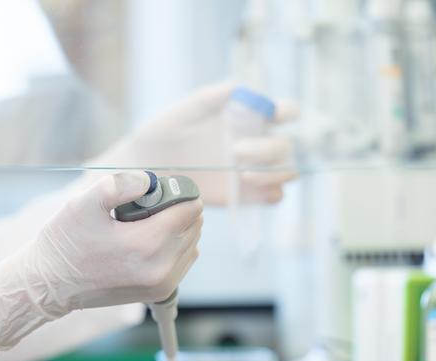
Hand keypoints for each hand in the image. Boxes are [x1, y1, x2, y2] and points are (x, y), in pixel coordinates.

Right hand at [0, 171, 202, 349]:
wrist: (50, 285)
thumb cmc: (66, 243)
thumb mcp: (86, 203)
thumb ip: (122, 184)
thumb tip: (151, 181)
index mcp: (148, 244)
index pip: (190, 210)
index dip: (178, 193)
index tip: (159, 189)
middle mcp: (162, 267)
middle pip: (194, 226)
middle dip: (176, 210)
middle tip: (146, 206)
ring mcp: (162, 283)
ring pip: (191, 244)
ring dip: (176, 229)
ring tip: (143, 225)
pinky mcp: (159, 292)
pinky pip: (183, 261)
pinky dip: (174, 247)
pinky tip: (147, 242)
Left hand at [96, 83, 298, 204]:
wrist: (147, 171)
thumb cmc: (161, 136)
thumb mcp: (179, 113)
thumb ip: (207, 99)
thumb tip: (235, 88)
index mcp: (247, 118)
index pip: (285, 111)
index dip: (288, 111)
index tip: (274, 114)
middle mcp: (256, 144)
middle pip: (286, 146)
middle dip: (268, 149)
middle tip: (236, 151)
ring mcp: (253, 170)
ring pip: (287, 171)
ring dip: (274, 172)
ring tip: (243, 174)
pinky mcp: (246, 195)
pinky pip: (274, 197)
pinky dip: (271, 193)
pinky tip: (246, 187)